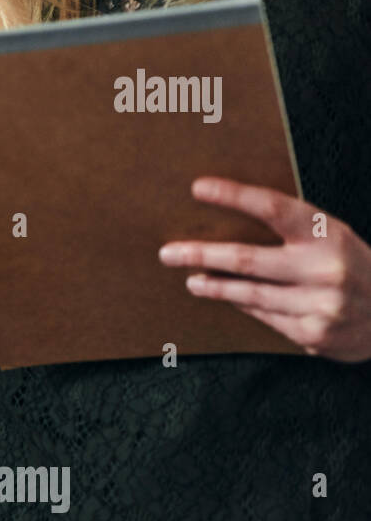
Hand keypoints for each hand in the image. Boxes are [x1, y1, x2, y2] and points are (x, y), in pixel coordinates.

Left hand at [159, 177, 370, 362]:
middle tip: (168, 252)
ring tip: (191, 278)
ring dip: (214, 285)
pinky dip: (243, 305)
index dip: (234, 195)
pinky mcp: (314, 333)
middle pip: (247, 259)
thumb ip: (294, 231)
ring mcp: (320, 304)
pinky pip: (264, 316)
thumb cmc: (354, 267)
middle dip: (201, 254)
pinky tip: (227, 297)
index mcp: (329, 233)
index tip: (198, 188)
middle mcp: (325, 267)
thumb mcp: (334, 238)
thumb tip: (230, 223)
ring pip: (250, 293)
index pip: (273, 207)